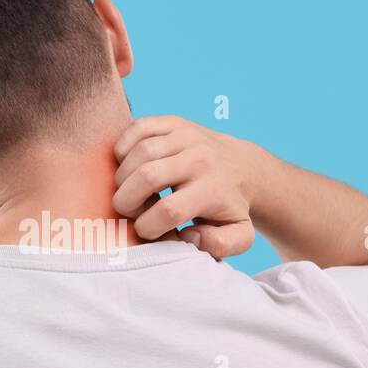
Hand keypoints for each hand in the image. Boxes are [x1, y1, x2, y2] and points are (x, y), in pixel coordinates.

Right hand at [113, 115, 257, 259]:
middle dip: (128, 200)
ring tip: (132, 189)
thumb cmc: (231, 207)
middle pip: (147, 177)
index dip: (148, 227)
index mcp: (212, 189)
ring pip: (139, 152)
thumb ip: (219, 246)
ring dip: (123, 177)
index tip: (149, 230)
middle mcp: (200, 158)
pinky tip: (130, 166)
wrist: (244, 166)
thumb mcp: (239, 236)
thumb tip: (188, 235)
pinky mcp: (174, 122)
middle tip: (133, 209)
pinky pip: (137, 127)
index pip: (168, 210)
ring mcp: (186, 135)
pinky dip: (124, 148)